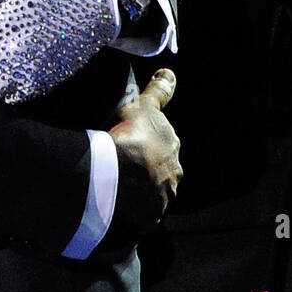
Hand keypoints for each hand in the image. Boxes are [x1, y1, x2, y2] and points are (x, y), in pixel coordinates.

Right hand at [109, 69, 181, 238]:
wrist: (118, 173)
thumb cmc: (131, 136)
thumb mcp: (143, 105)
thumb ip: (159, 91)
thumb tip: (171, 73)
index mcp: (173, 150)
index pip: (164, 148)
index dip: (148, 145)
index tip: (133, 145)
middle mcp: (173, 176)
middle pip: (161, 173)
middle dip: (147, 171)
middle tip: (123, 167)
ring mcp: (161, 199)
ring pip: (152, 195)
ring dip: (140, 193)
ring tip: (117, 189)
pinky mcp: (148, 218)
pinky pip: (141, 215)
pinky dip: (132, 212)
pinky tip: (118, 207)